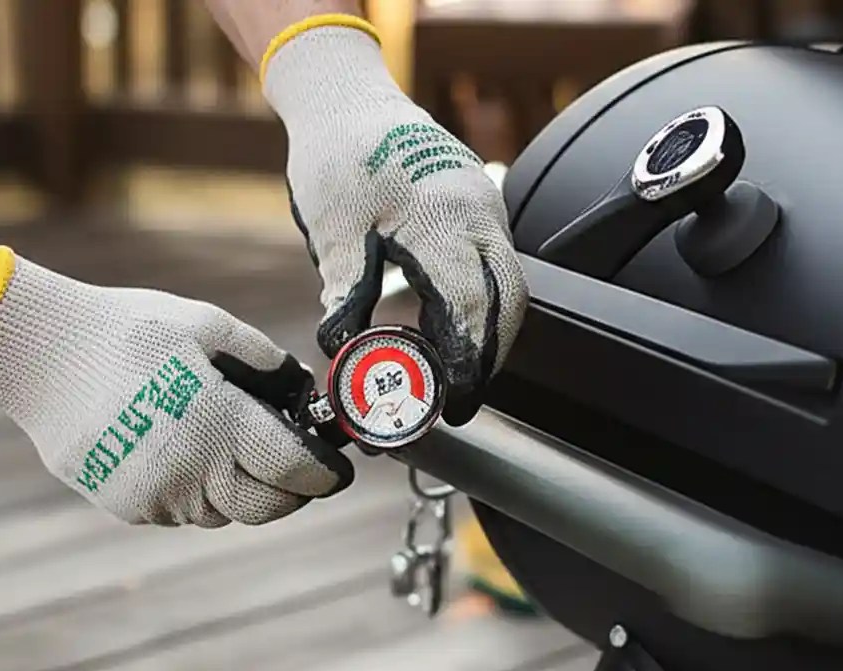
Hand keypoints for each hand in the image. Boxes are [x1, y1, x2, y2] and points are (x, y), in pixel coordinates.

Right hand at [0, 248, 352, 527]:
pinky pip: (180, 512)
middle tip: (298, 468)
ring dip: (243, 494)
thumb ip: (263, 359)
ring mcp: (155, 495)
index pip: (294, 472)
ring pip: (223, 514)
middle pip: (266, 507)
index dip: (324, 475)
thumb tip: (299, 389)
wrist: (39, 354)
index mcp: (220, 424)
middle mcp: (191, 471)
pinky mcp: (125, 504)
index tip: (336, 470)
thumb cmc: (126, 330)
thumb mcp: (206, 326)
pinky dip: (199, 495)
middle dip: (292, 492)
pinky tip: (190, 456)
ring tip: (240, 455)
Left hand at [262, 22, 528, 426]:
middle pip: (508, 301)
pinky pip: (495, 263)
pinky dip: (481, 302)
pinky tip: (450, 327)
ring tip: (455, 373)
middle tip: (460, 399)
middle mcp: (480, 212)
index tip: (456, 400)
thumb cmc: (338, 154)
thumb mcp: (334, 228)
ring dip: (489, 331)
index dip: (469, 361)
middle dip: (490, 356)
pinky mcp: (479, 206)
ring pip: (508, 284)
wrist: (347, 98)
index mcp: (445, 218)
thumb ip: (345, 291)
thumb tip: (344, 348)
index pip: (472, 306)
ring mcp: (485, 206)